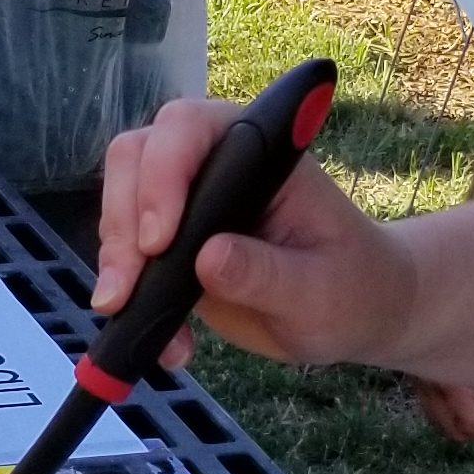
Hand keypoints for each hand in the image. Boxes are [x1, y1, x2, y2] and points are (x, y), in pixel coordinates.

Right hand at [93, 95, 420, 369]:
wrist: (357, 311)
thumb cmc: (353, 287)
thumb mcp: (319, 291)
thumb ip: (267, 273)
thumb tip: (209, 258)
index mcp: (258, 150)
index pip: (190, 128)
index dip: (163, 175)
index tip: (160, 242)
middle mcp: (215, 163)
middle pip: (135, 158)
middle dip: (122, 222)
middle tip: (126, 290)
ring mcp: (189, 200)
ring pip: (120, 203)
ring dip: (117, 262)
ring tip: (134, 317)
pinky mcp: (174, 243)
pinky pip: (129, 256)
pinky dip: (131, 297)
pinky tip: (169, 344)